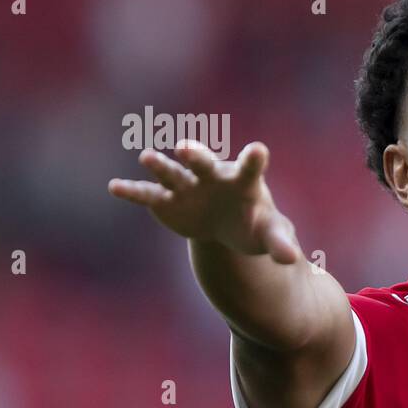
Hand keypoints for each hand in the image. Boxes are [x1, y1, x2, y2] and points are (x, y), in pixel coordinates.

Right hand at [107, 139, 301, 263]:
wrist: (229, 227)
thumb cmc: (256, 225)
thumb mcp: (271, 235)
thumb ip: (281, 244)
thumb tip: (292, 260)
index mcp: (244, 181)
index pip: (251, 168)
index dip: (253, 160)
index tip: (259, 151)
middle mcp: (213, 176)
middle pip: (204, 162)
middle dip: (195, 155)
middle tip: (185, 148)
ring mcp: (188, 186)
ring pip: (172, 172)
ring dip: (161, 165)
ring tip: (147, 157)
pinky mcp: (167, 200)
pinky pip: (148, 194)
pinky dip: (132, 191)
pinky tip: (115, 187)